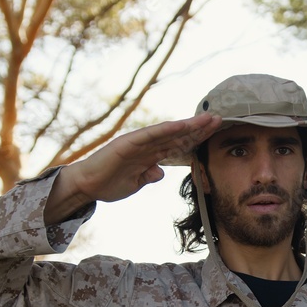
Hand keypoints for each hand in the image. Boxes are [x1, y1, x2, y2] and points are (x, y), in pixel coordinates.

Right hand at [46, 113, 221, 222]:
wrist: (87, 186)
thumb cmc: (109, 184)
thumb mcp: (136, 183)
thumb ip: (149, 175)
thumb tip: (161, 171)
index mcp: (150, 155)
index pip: (178, 145)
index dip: (196, 138)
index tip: (214, 134)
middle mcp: (147, 145)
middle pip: (178, 135)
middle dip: (199, 128)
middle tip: (220, 119)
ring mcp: (137, 143)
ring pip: (168, 132)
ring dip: (188, 125)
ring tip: (207, 119)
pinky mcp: (127, 144)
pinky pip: (149, 136)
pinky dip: (165, 130)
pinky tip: (181, 125)